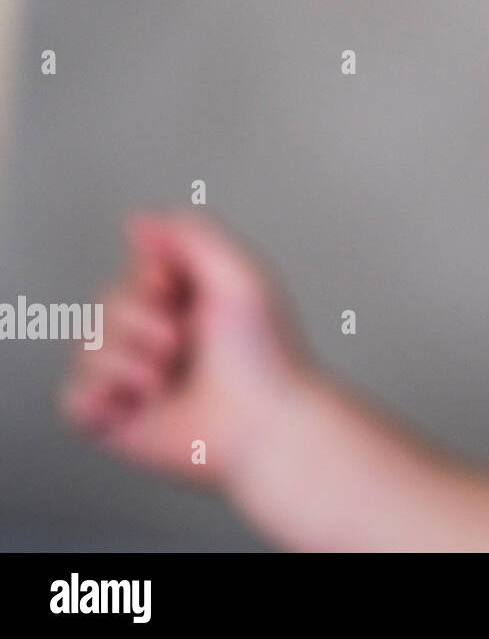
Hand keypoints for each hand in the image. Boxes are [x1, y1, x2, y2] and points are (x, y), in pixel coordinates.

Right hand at [60, 210, 313, 490]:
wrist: (266, 420)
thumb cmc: (266, 353)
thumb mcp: (239, 273)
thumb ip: (193, 234)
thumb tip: (140, 218)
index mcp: (186, 301)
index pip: (134, 271)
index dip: (150, 278)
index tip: (177, 288)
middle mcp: (159, 336)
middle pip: (104, 305)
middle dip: (140, 320)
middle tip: (181, 340)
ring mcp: (136, 377)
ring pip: (86, 348)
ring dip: (127, 360)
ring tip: (166, 378)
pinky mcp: (119, 418)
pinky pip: (73, 398)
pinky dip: (97, 397)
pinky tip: (134, 400)